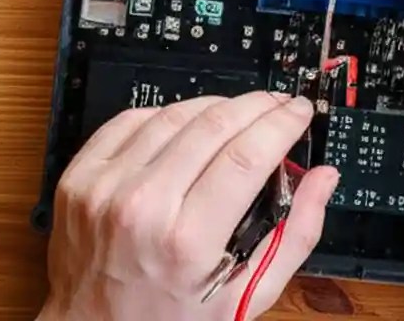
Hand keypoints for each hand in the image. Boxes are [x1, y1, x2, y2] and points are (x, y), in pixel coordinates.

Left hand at [38, 92, 339, 320]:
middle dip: (257, 106)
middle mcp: (141, 208)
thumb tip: (323, 178)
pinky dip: (166, 113)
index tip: (298, 112)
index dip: (280, 124)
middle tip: (279, 105)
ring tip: (240, 113)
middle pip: (213, 126)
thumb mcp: (246, 296)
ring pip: (174, 115)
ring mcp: (104, 189)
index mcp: (188, 243)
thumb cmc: (170, 320)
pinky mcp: (80, 178)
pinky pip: (130, 121)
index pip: (247, 157)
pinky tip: (188, 123)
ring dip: (217, 105)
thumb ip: (295, 235)